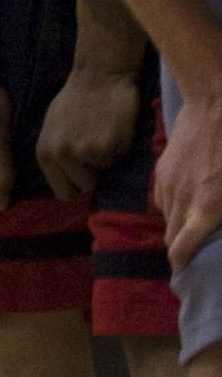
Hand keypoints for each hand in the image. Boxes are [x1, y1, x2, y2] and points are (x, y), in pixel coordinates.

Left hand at [38, 66, 144, 202]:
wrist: (99, 75)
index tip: (85, 171)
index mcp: (45, 153)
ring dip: (109, 160)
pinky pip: (121, 160)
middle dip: (95, 173)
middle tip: (97, 146)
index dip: (78, 184)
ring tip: (105, 134)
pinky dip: (122, 148)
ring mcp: (85, 152)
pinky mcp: (109, 146)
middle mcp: (61, 156)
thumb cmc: (75, 100)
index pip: (63, 193)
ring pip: (106, 175)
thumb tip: (67, 185)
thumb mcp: (54, 130)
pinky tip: (115, 128)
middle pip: (85, 188)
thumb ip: (58, 156)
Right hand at [163, 93, 221, 268]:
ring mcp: (168, 183)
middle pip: (170, 237)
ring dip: (175, 228)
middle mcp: (182, 200)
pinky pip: (161, 198)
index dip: (181, 264)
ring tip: (186, 231)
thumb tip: (220, 221)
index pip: (182, 247)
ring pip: (166, 218)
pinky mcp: (162, 168)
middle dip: (177, 250)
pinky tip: (182, 203)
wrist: (214, 103)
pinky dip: (170, 207)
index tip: (184, 272)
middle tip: (188, 256)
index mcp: (207, 208)